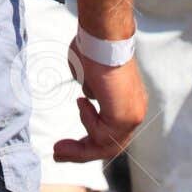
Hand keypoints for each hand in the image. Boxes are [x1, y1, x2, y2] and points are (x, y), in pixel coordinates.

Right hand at [53, 45, 146, 163]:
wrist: (102, 37)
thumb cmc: (93, 48)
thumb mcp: (90, 77)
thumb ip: (91, 92)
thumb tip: (88, 96)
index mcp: (129, 104)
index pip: (109, 134)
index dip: (87, 143)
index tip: (65, 146)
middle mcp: (134, 112)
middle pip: (108, 145)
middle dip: (81, 153)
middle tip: (57, 154)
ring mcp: (132, 116)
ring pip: (104, 144)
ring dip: (79, 150)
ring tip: (58, 148)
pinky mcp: (125, 118)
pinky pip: (101, 134)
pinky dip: (86, 122)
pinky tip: (81, 102)